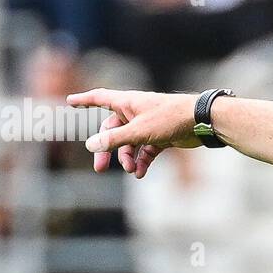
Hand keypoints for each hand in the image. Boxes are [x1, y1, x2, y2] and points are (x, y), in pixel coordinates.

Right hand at [66, 89, 198, 178]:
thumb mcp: (138, 131)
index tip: (70, 101)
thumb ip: (114, 140)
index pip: (100, 98)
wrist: (201, 121)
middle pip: (113, 130)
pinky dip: (143, 161)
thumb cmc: (169, 119)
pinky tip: (141, 173)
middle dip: (107, 150)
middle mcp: (136, 112)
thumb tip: (90, 145)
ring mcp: (148, 125)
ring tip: (132, 170)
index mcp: (127, 102)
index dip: (84, 100)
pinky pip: (146, 150)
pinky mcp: (161, 137)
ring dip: (128, 158)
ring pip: (130, 143)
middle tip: (100, 169)